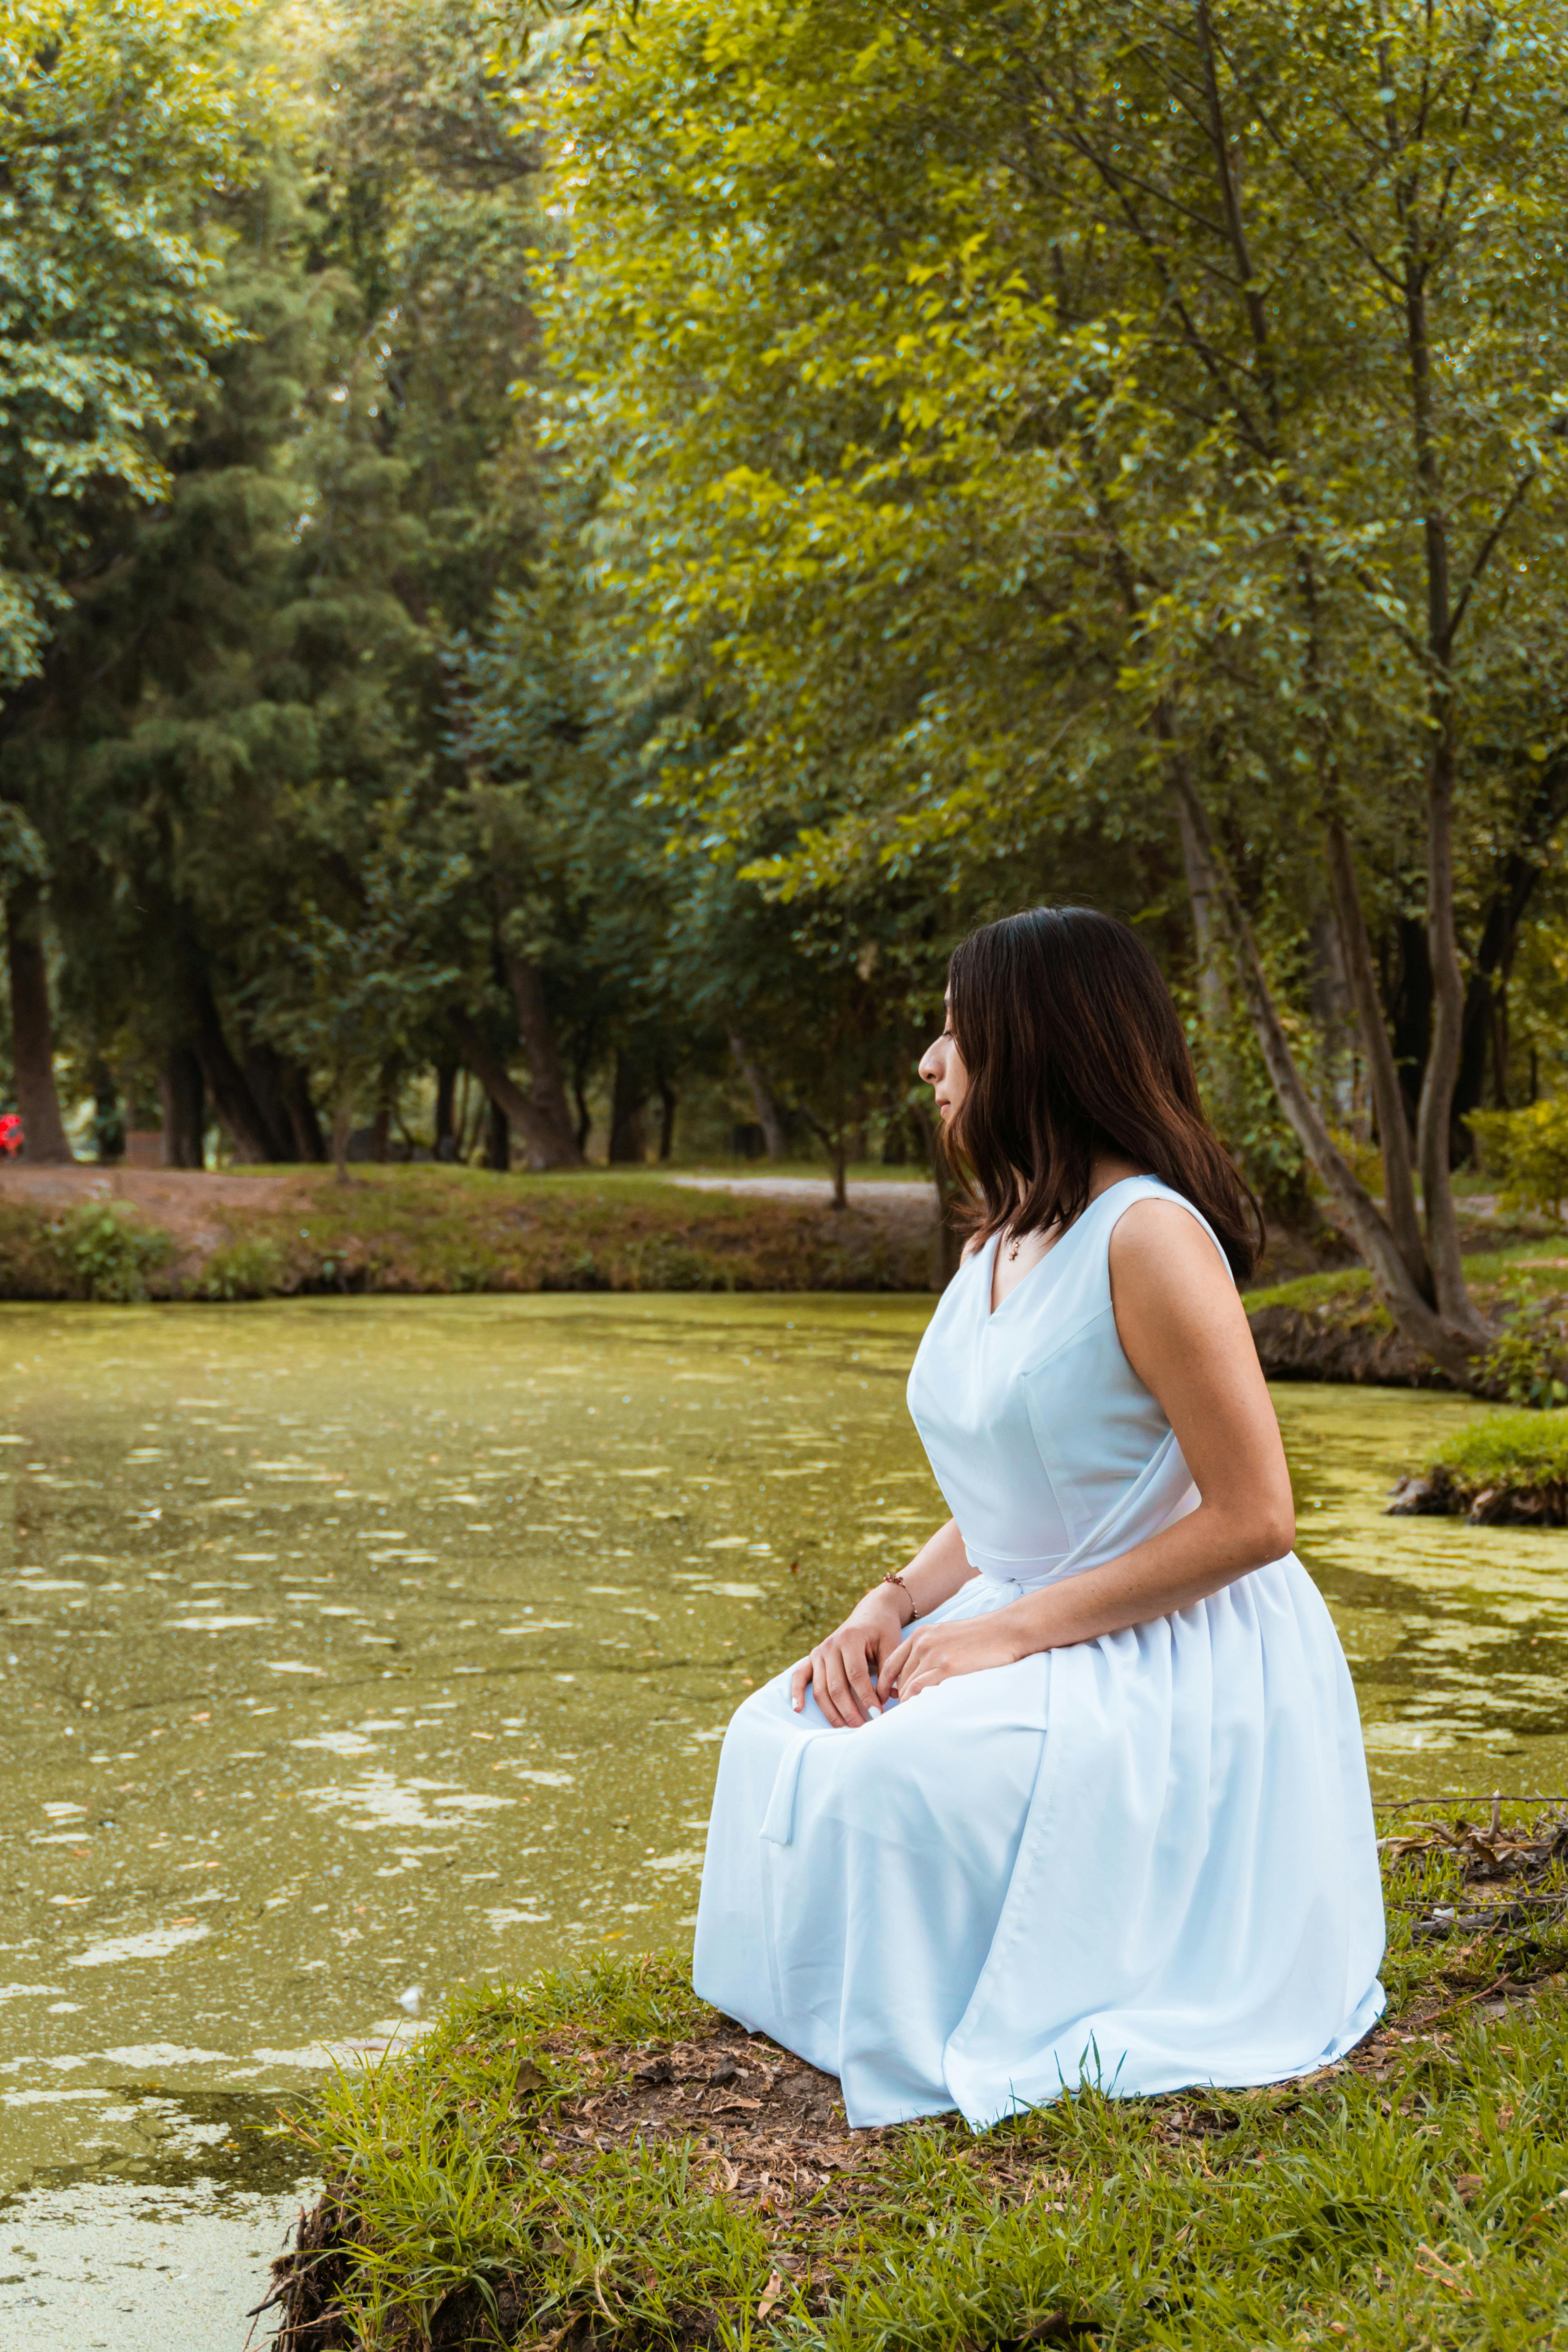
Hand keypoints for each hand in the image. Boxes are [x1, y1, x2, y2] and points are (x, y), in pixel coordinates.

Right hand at [789, 1590, 906, 1726]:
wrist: (871, 1614)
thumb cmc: (883, 1632)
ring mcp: (819, 1652)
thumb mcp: (891, 1646)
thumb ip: (887, 1673)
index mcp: (850, 1638)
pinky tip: (798, 1709)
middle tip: (863, 1728)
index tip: (877, 1715)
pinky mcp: (812, 1658)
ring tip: (846, 1728)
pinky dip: (796, 1693)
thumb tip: (885, 1700)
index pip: (856, 1675)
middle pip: (836, 1686)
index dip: (866, 1697)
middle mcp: (830, 1645)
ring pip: (820, 1689)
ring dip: (832, 1712)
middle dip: (849, 1711)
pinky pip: (800, 1676)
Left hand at [882, 1613, 1023, 1702]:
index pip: (891, 1664)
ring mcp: (933, 1655)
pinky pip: (920, 1690)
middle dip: (899, 1699)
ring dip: (908, 1705)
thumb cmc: (982, 1638)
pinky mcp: (947, 1667)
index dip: (885, 1685)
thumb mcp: (948, 1637)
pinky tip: (921, 1713)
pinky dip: (916, 1704)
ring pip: (908, 1687)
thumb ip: (930, 1652)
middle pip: (899, 1679)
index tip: (887, 1700)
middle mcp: (922, 1643)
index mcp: (921, 1635)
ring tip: (911, 1719)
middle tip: (902, 1716)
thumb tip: (920, 1678)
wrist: (1006, 1630)